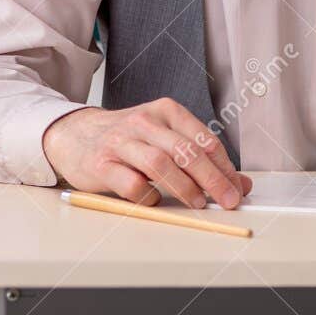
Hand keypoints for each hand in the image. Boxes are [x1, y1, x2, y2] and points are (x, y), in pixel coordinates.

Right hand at [43, 98, 252, 208]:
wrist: (75, 134)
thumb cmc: (127, 140)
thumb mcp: (164, 138)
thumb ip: (200, 157)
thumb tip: (240, 183)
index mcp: (164, 111)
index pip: (203, 139)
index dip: (225, 167)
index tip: (237, 188)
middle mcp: (143, 123)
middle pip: (186, 151)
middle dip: (213, 179)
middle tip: (228, 201)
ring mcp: (120, 143)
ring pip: (160, 163)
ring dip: (184, 187)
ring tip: (199, 203)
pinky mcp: (100, 164)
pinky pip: (131, 183)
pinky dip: (148, 196)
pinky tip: (155, 201)